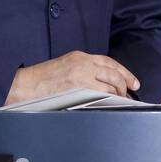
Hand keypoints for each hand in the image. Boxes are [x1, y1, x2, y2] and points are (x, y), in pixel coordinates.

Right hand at [5, 50, 139, 105]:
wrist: (27, 85)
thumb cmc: (43, 79)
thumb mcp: (66, 65)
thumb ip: (84, 69)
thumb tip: (102, 81)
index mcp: (80, 57)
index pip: (109, 62)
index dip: (124, 72)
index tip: (132, 81)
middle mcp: (83, 64)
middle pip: (114, 73)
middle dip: (125, 83)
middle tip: (129, 92)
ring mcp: (82, 76)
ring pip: (110, 85)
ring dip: (118, 94)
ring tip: (120, 100)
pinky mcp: (79, 89)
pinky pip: (101, 95)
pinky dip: (110, 100)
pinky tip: (112, 104)